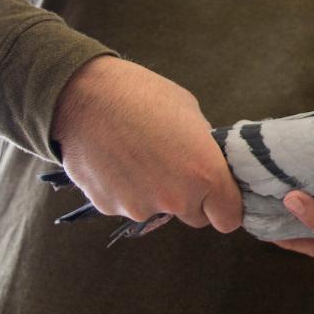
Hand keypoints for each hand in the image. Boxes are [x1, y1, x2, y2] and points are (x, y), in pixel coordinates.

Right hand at [52, 56, 242, 233]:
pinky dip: (126, 189)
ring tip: (138, 154)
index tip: (219, 193)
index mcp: (205, 174)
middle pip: (194, 216)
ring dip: (154, 192)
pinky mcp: (109, 208)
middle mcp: (175, 199)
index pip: (229, 217)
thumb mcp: (190, 114)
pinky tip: (116, 160)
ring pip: (158, 209)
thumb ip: (203, 149)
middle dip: (190, 198)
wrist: (84, 96)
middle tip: (173, 164)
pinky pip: (128, 204)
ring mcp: (140, 207)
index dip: (225, 205)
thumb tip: (207, 163)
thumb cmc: (142, 95)